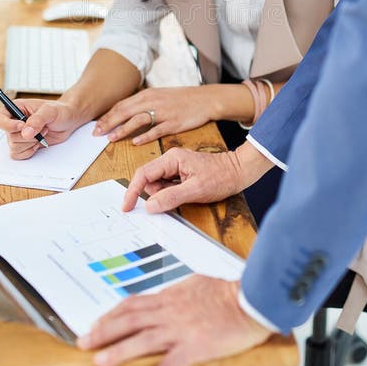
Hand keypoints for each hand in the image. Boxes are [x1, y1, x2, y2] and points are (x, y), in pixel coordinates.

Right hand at [0, 99, 82, 159]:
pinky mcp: (24, 146)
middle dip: (28, 136)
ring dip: (31, 143)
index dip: (7, 125)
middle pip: (8, 136)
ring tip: (42, 134)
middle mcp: (13, 123)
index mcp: (15, 109)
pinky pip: (19, 155)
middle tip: (42, 128)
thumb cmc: (59, 111)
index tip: (22, 126)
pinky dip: (30, 151)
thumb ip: (37, 120)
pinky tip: (39, 143)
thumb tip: (25, 132)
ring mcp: (18, 135)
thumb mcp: (50, 111)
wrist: (68, 121)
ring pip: (14, 147)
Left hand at [78, 276, 271, 365]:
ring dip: (119, 352)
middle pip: (129, 320)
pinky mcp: (197, 345)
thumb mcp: (195, 284)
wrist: (250, 299)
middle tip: (83, 342)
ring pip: (143, 339)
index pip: (132, 304)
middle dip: (103, 331)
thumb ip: (176, 293)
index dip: (110, 315)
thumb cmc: (227, 292)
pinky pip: (172, 363)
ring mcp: (182, 328)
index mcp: (170, 297)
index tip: (95, 324)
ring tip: (100, 362)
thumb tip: (163, 297)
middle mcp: (170, 311)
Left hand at [93, 86, 221, 144]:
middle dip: (109, 122)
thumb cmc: (181, 99)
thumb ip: (143, 103)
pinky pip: (156, 130)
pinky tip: (135, 142)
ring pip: (138, 120)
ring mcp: (163, 112)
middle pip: (125, 111)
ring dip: (123, 129)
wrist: (204, 99)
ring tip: (111, 138)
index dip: (108, 115)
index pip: (122, 105)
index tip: (97, 125)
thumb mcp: (159, 95)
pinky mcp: (173, 123)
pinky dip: (145, 136)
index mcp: (147, 94)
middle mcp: (153, 101)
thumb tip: (125, 112)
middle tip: (97, 133)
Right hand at [122, 141, 271, 212]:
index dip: (132, 191)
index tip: (127, 206)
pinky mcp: (180, 173)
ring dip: (164, 195)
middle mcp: (170, 160)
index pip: (143, 174)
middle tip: (173, 200)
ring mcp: (175, 166)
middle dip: (154, 194)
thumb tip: (150, 206)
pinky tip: (185, 195)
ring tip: (186, 195)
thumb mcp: (196, 190)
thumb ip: (171, 197)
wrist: (239, 172)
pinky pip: (167, 185)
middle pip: (149, 179)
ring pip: (158, 184)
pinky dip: (170, 194)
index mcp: (171, 159)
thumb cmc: (221, 177)